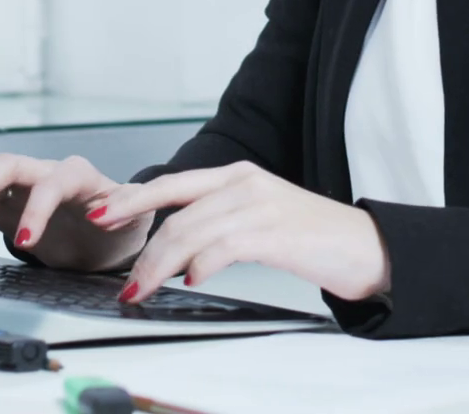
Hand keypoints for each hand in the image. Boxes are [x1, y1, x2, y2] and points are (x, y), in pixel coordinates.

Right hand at [0, 153, 153, 272]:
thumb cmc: (120, 223)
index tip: (26, 240)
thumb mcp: (134, 216)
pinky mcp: (6, 205)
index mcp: (80, 176)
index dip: (38, 207)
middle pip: (12, 165)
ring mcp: (23, 188)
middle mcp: (46, 174)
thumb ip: (127, 209)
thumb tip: (108, 213)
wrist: (108, 237)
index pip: (55, 181)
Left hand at [88, 161, 390, 303]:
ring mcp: (261, 204)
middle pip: (175, 211)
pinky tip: (192, 281)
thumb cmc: (313, 239)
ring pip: (191, 231)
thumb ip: (220, 225)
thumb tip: (176, 253)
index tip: (101, 213)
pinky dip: (201, 264)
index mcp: (238, 176)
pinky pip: (225, 245)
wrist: (367, 247)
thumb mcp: (260, 220)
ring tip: (144, 291)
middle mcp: (246, 183)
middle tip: (124, 280)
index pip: (172, 183)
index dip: (133, 198)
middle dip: (142, 248)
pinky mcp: (276, 231)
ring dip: (160, 266)